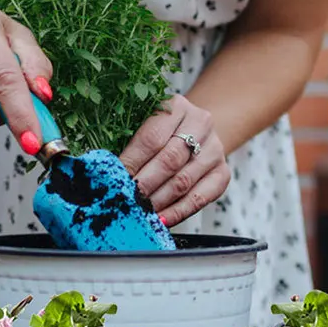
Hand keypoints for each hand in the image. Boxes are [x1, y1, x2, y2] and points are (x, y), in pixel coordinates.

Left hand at [119, 95, 230, 226]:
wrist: (195, 133)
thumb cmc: (160, 132)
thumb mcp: (143, 126)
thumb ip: (127, 144)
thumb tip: (105, 172)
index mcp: (177, 106)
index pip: (152, 138)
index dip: (132, 163)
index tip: (115, 181)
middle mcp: (201, 123)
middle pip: (170, 160)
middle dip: (145, 185)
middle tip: (127, 200)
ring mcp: (215, 149)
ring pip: (184, 181)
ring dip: (159, 201)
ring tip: (140, 213)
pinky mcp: (223, 173)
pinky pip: (200, 198)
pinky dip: (178, 212)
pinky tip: (162, 220)